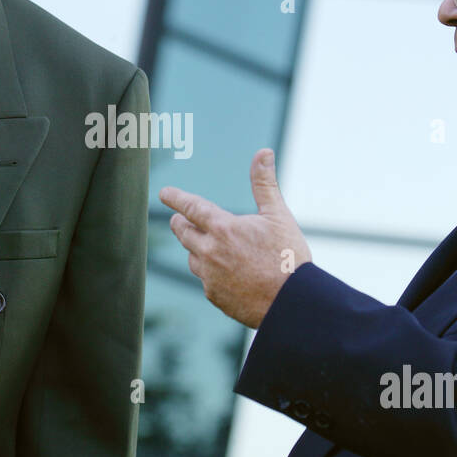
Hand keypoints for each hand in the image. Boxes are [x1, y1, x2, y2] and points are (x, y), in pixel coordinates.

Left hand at [159, 148, 311, 328]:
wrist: (293, 304)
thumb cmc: (289, 257)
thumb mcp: (279, 215)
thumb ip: (264, 183)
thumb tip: (263, 152)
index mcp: (223, 228)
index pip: (191, 207)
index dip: (176, 198)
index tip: (164, 192)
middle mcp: (209, 251)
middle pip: (183, 232)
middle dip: (181, 223)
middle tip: (181, 219)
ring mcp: (209, 276)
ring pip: (192, 257)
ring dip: (196, 248)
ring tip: (209, 246)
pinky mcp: (214, 296)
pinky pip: (204, 279)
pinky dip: (210, 272)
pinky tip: (226, 272)